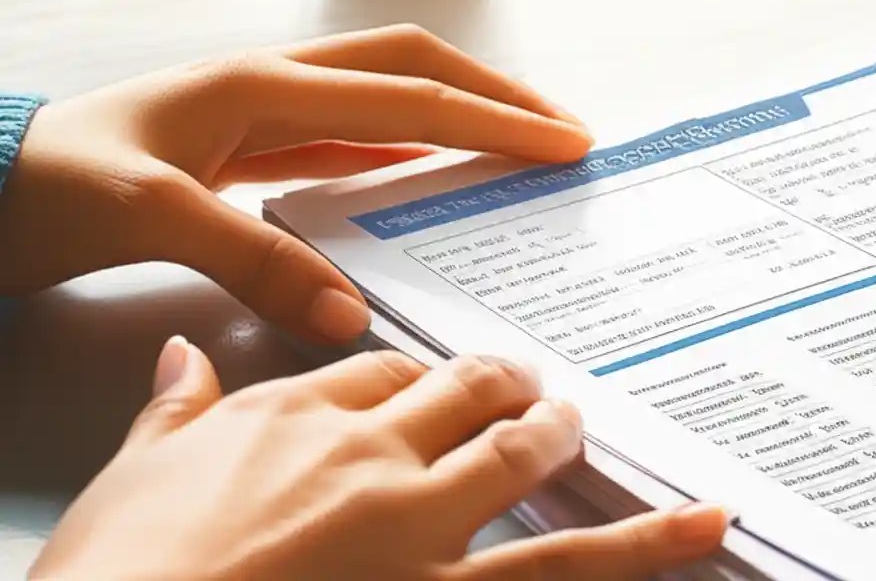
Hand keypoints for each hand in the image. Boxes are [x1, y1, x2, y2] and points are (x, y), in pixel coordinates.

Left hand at [0, 25, 591, 342]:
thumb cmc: (48, 187)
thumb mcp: (148, 216)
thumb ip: (254, 260)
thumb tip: (348, 316)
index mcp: (264, 84)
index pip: (408, 99)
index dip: (493, 119)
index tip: (561, 140)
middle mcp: (273, 85)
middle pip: (411, 70)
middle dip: (493, 92)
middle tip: (560, 126)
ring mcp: (260, 113)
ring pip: (384, 103)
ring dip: (454, 117)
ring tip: (513, 143)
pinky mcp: (245, 149)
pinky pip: (347, 143)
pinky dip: (401, 155)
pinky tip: (422, 177)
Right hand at [30, 341, 728, 579]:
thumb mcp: (128, 483)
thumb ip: (172, 414)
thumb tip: (183, 361)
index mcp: (290, 420)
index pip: (376, 369)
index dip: (413, 377)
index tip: (430, 385)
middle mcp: (366, 459)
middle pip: (459, 395)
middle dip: (501, 386)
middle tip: (527, 387)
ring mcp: (416, 530)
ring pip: (518, 457)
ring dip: (558, 434)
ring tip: (583, 422)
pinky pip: (565, 566)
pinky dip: (645, 542)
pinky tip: (701, 521)